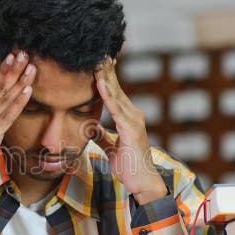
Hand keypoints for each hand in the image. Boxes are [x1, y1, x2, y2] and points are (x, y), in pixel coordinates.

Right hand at [0, 52, 35, 210]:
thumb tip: (0, 117)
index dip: (4, 70)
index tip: (14, 56)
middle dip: (13, 69)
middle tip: (24, 52)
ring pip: (4, 98)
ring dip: (20, 81)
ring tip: (31, 66)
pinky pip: (7, 115)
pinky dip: (19, 101)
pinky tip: (28, 90)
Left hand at [92, 57, 167, 204]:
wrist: (143, 183)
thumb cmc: (129, 167)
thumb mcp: (111, 149)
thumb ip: (103, 137)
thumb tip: (92, 129)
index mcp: (128, 118)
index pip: (115, 93)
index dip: (107, 77)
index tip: (99, 62)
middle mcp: (133, 115)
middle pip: (116, 88)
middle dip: (106, 70)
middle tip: (97, 52)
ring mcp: (134, 121)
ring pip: (115, 94)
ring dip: (105, 76)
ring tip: (96, 60)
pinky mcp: (131, 129)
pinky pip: (116, 108)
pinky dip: (107, 94)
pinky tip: (99, 82)